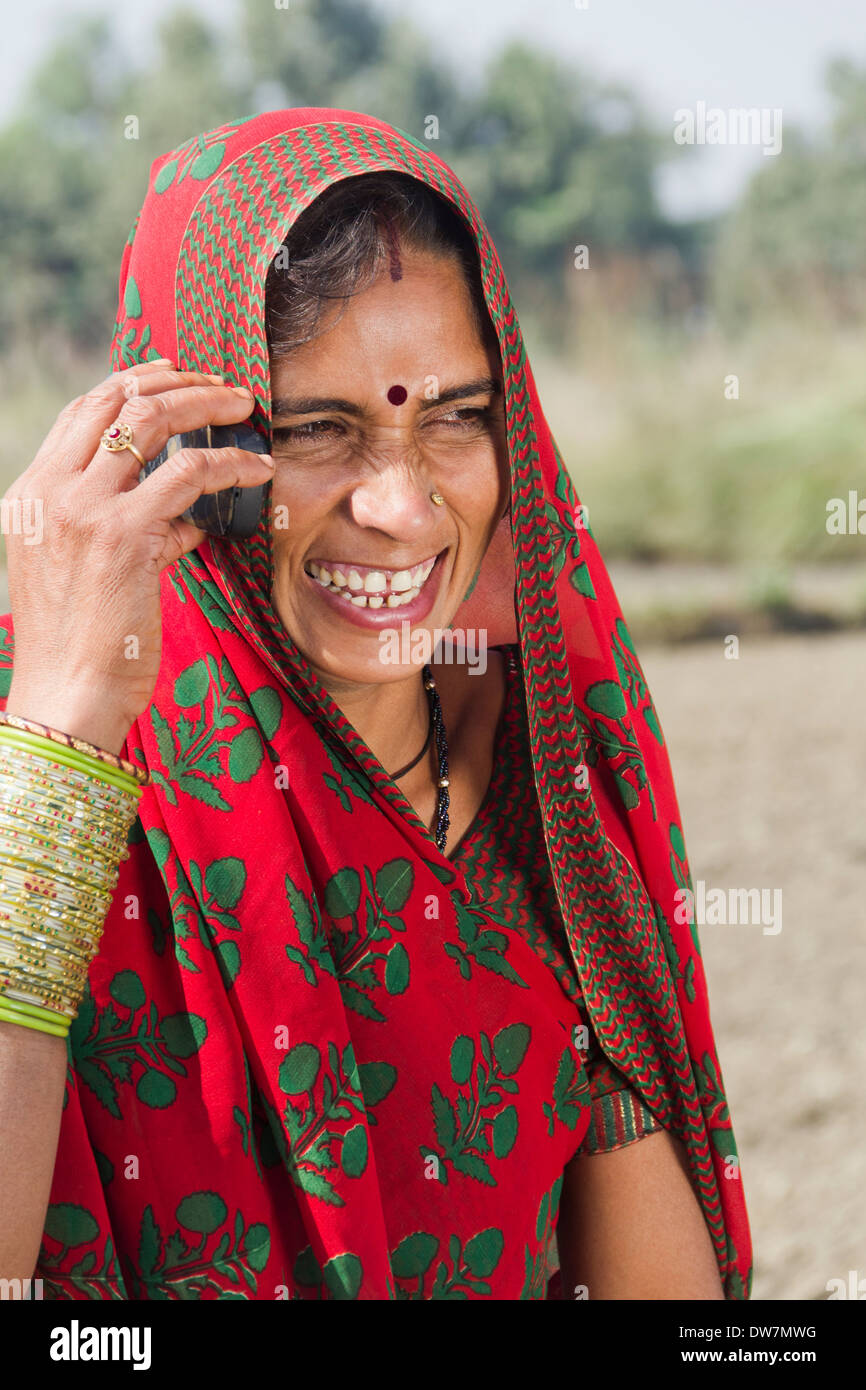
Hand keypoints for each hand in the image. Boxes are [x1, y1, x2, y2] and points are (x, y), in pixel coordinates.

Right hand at [2, 360, 273, 753]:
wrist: (68, 695)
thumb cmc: (84, 648)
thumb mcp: (90, 576)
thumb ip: (131, 535)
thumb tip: (184, 522)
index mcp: (32, 497)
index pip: (81, 414)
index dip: (129, 384)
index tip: (172, 375)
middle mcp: (50, 492)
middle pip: (113, 401)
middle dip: (173, 380)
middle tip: (220, 384)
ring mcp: (83, 510)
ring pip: (150, 421)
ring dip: (204, 403)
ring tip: (244, 406)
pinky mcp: (124, 535)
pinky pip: (188, 474)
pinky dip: (230, 462)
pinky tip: (257, 466)